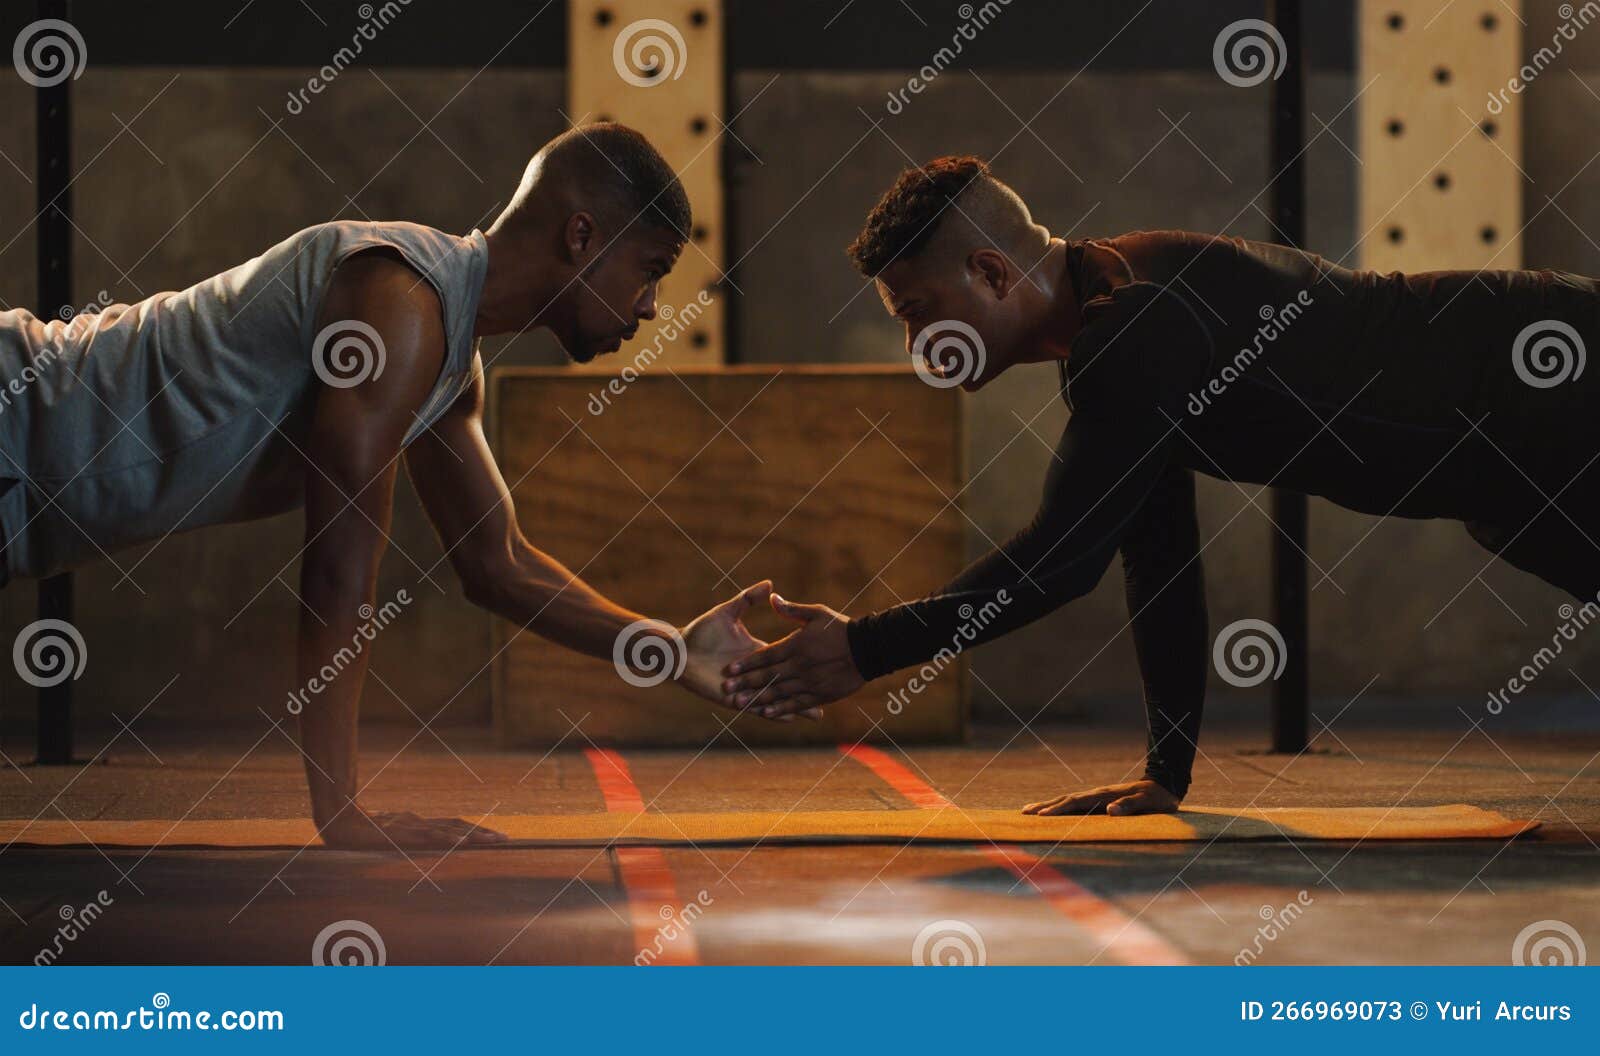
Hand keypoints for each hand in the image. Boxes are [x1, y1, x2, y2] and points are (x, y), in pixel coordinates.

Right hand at [319, 807, 507, 849]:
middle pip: (458, 826)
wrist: (339, 821)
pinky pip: (428, 837)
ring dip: (473, 836)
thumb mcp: (387, 837)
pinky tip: (461, 843)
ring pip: (449, 830)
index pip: (453, 826)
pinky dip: (446, 839)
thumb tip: (415, 850)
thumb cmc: (360, 831)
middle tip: (507, 839)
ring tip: (493, 841)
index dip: (474, 830)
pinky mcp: (401, 834)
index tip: (496, 836)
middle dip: (483, 833)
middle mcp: (419, 823)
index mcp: (418, 824)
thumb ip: (402, 841)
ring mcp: (412, 827)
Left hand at [677, 581, 821, 720]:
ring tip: (816, 715)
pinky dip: (773, 713)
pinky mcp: (734, 699)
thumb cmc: (702, 631)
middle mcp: (755, 671)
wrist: (679, 652)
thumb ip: (749, 598)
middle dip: (807, 691)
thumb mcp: (729, 611)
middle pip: (787, 682)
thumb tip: (770, 584)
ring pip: (776, 698)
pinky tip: (788, 718)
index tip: (825, 663)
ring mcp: (746, 686)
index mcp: (758, 651)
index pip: (786, 658)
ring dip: (797, 706)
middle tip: (830, 696)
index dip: (804, 662)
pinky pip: (757, 707)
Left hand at [720, 593, 863, 717]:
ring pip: (779, 693)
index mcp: (796, 645)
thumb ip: (792, 609)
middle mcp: (800, 666)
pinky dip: (781, 709)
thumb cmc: (841, 628)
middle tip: (726, 689)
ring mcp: (810, 682)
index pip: (765, 656)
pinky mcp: (821, 694)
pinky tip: (766, 713)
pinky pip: (797, 703)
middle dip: (745, 683)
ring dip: (757, 699)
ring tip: (739, 703)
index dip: (746, 663)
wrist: (868, 649)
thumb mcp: (816, 613)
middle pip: (767, 677)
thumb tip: (772, 597)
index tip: (729, 669)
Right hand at [1021, 779, 1178, 816]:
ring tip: (1030, 811)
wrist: (1164, 784)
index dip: (1057, 809)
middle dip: (1045, 807)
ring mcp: (1097, 796)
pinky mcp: (1100, 801)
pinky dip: (1060, 807)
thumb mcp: (1147, 803)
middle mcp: (1096, 794)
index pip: (1074, 803)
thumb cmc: (1157, 798)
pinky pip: (1075, 805)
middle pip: (1065, 800)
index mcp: (1103, 796)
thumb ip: (1129, 806)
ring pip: (1067, 800)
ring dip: (1049, 806)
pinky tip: (1055, 812)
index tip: (1040, 815)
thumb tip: (1110, 810)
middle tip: (1024, 813)